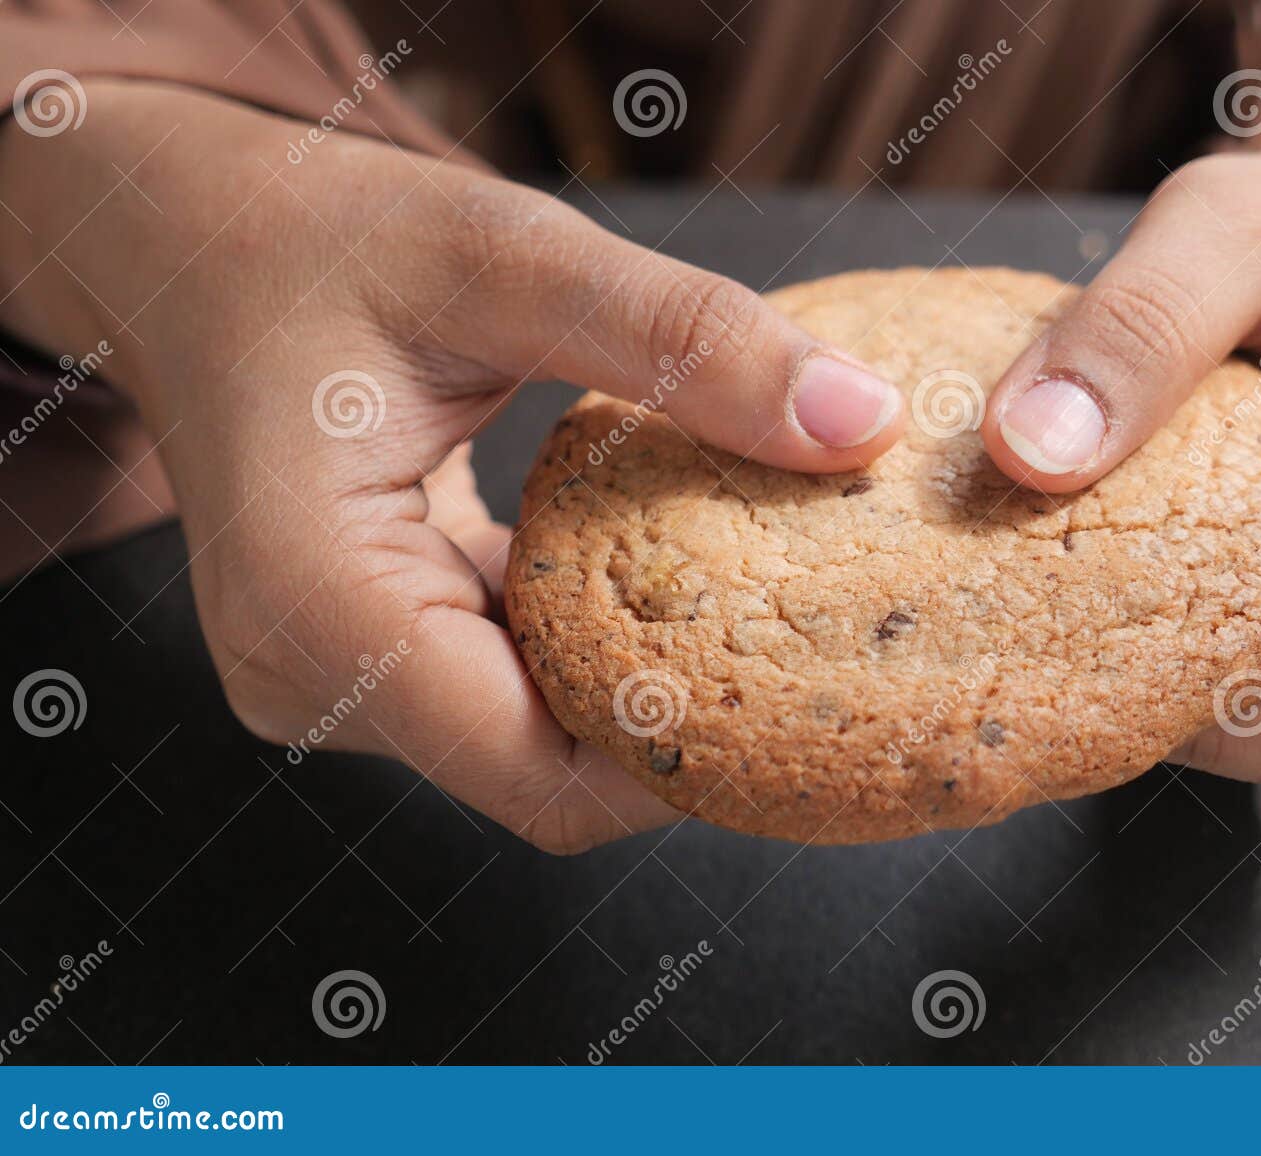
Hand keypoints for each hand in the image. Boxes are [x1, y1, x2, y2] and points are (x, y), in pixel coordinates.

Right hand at [0, 81, 904, 851]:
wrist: (189, 248)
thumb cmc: (313, 238)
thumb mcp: (504, 256)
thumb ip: (680, 339)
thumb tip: (862, 423)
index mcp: (320, 606)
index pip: (543, 774)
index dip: (694, 760)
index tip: (821, 689)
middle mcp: (314, 677)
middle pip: (549, 773)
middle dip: (691, 723)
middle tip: (821, 639)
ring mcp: (335, 680)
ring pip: (536, 740)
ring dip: (647, 680)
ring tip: (760, 598)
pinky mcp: (369, 656)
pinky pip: (509, 689)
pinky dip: (595, 644)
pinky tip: (663, 572)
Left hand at [981, 96, 1260, 791]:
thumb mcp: (1233, 228)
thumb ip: (1139, 323)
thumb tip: (1027, 452)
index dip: (1229, 729)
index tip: (1082, 672)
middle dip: (1186, 713)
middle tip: (1046, 651)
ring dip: (1176, 689)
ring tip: (1066, 625)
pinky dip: (1186, 654)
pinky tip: (1106, 604)